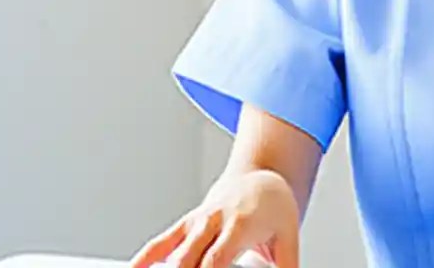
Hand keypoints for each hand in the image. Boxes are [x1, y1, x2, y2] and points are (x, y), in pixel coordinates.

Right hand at [130, 169, 300, 267]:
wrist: (263, 174)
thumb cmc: (275, 207)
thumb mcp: (289, 237)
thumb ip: (287, 267)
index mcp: (239, 225)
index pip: (215, 260)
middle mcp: (213, 221)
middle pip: (188, 259)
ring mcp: (197, 222)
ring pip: (172, 252)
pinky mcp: (187, 224)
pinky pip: (161, 241)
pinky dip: (144, 257)